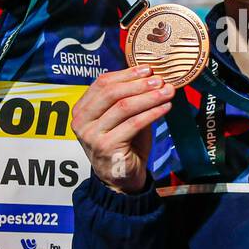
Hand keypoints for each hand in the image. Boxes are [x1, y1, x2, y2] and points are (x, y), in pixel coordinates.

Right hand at [70, 66, 173, 193]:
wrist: (121, 179)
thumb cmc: (123, 144)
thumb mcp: (122, 118)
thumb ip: (130, 98)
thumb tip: (152, 77)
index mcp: (82, 109)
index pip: (102, 83)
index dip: (126, 74)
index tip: (147, 69)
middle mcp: (82, 121)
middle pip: (111, 93)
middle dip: (138, 84)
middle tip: (159, 80)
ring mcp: (92, 135)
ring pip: (123, 107)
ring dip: (149, 97)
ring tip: (167, 92)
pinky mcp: (106, 147)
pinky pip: (133, 124)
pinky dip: (151, 113)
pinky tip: (165, 108)